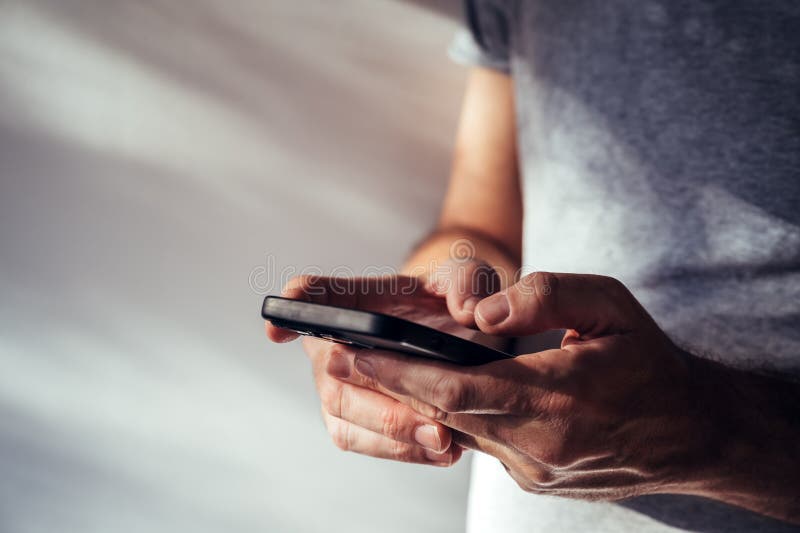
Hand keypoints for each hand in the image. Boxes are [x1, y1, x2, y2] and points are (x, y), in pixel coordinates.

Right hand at [264, 260, 500, 465]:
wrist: (460, 342)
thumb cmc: (451, 303)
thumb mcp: (468, 279)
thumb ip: (471, 282)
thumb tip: (470, 313)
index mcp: (359, 298)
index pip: (318, 294)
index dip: (297, 306)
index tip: (277, 325)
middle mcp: (335, 341)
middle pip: (333, 369)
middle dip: (377, 395)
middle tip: (429, 418)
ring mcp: (337, 383)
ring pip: (344, 413)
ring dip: (392, 432)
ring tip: (443, 441)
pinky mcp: (350, 419)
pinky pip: (359, 440)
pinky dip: (399, 451)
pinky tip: (440, 452)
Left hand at [337, 272, 717, 499]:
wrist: (690, 432)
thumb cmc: (648, 360)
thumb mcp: (611, 306)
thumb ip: (546, 297)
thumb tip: (481, 314)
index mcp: (558, 398)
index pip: (458, 388)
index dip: (400, 372)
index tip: (355, 351)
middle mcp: (539, 444)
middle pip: (442, 413)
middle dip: (389, 384)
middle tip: (343, 354)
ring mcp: (533, 469)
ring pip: (457, 429)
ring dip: (416, 399)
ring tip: (377, 365)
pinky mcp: (531, 479)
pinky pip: (481, 442)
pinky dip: (454, 415)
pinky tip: (436, 389)